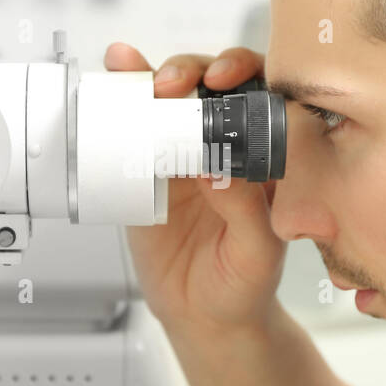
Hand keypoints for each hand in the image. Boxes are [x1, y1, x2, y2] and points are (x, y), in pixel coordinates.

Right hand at [104, 42, 286, 332]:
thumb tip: (218, 168)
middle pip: (214, 84)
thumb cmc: (244, 283)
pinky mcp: (148, 169)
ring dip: (155, 74)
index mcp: (268, 156)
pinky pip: (136, 128)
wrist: (202, 316)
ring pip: (174, 97)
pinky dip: (125, 95)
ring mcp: (186, 153)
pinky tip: (117, 70)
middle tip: (174, 85)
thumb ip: (246, 210)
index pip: (265, 95)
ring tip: (136, 72)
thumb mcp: (256, 253)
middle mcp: (229, 145)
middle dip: (195, 71)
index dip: (249, 74)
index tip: (227, 80)